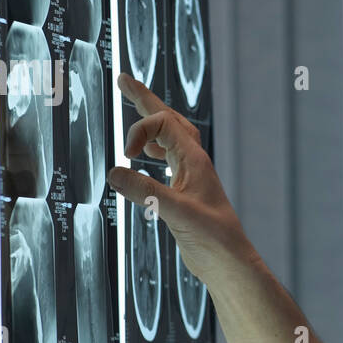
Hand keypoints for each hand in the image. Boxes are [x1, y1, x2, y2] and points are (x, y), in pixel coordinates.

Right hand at [108, 73, 244, 285]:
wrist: (228, 263)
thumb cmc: (213, 239)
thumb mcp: (176, 213)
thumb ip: (145, 192)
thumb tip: (114, 172)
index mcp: (195, 160)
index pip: (163, 124)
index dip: (140, 130)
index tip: (126, 154)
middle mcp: (193, 163)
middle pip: (168, 120)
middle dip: (145, 99)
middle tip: (123, 80)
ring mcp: (189, 177)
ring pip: (170, 138)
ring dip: (151, 122)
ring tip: (135, 105)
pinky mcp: (184, 193)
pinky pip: (168, 160)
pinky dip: (154, 150)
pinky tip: (144, 154)